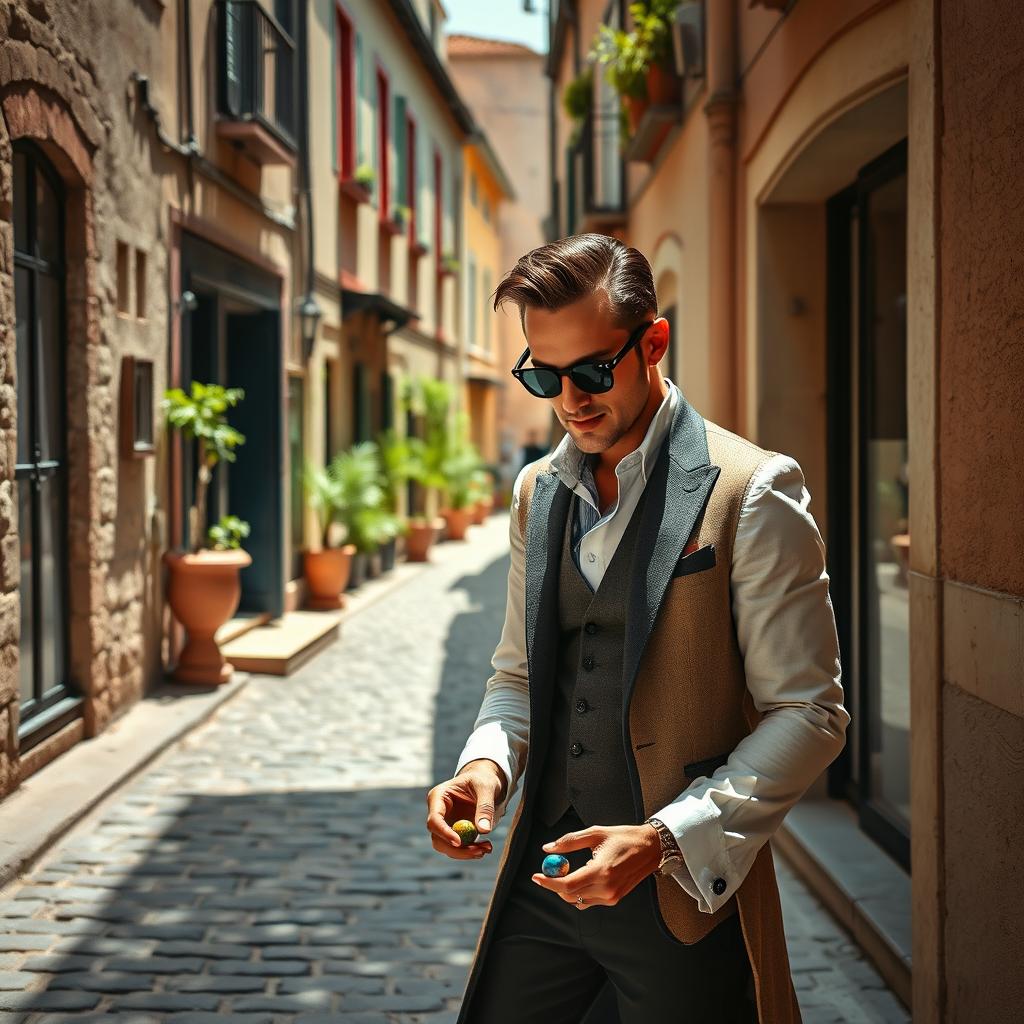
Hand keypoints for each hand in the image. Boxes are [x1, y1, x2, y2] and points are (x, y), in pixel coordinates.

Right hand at [425, 759, 506, 860]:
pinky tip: (486, 847)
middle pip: (438, 839)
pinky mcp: (455, 833)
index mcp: (438, 796)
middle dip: (458, 849)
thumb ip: (485, 807)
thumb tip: (484, 830)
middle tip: (479, 851)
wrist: (485, 781)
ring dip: (466, 853)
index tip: (459, 842)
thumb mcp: (486, 787)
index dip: (444, 833)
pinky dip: (472, 851)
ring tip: (487, 848)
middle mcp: (438, 813)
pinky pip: (459, 848)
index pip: (435, 820)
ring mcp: (445, 824)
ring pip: (448, 847)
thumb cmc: (482, 779)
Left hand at [531, 823, 661, 908]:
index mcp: (601, 871)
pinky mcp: (614, 899)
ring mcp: (611, 896)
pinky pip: (588, 900)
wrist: (649, 848)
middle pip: (569, 895)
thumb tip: (548, 848)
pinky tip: (585, 875)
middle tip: (552, 869)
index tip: (536, 876)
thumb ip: (569, 842)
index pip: (567, 885)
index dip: (548, 882)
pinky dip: (580, 891)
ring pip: (577, 900)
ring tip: (573, 868)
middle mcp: (606, 888)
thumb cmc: (623, 838)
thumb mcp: (594, 833)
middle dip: (555, 884)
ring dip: (567, 888)